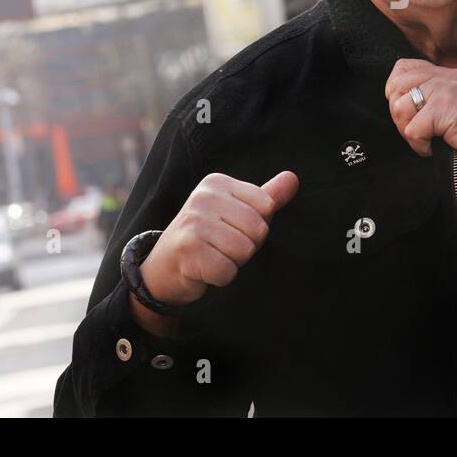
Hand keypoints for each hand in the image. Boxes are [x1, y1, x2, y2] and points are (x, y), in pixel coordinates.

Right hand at [140, 171, 298, 308]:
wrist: (163, 267)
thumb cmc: (208, 237)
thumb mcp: (237, 212)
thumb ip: (268, 197)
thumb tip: (293, 178)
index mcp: (218, 183)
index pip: (266, 207)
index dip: (256, 227)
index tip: (231, 229)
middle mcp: (204, 197)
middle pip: (258, 230)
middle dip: (245, 247)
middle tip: (220, 246)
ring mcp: (194, 222)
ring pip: (244, 251)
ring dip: (232, 262)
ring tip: (211, 256)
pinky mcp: (188, 249)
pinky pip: (227, 271)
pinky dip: (220, 277)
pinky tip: (203, 269)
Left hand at [385, 59, 456, 203]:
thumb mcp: (447, 109)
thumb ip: (426, 97)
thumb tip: (393, 99)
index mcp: (447, 75)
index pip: (403, 67)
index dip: (395, 90)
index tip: (407, 113)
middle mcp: (447, 77)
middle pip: (397, 86)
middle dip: (399, 115)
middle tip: (417, 132)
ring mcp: (448, 90)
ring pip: (400, 107)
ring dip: (408, 131)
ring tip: (427, 140)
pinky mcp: (447, 109)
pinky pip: (412, 129)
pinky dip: (419, 146)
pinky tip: (434, 148)